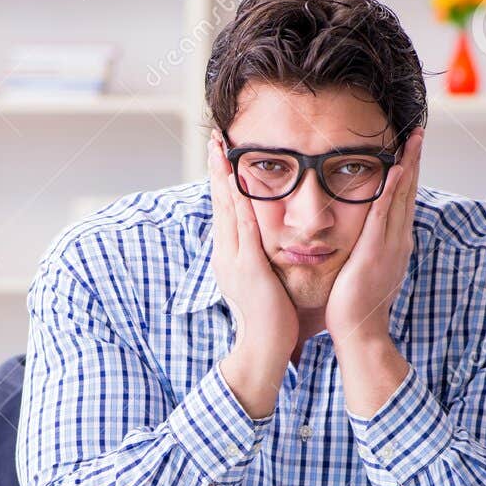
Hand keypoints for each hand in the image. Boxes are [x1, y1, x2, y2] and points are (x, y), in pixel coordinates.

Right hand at [208, 130, 292, 417]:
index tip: (222, 156)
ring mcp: (233, 259)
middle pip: (220, 203)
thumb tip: (265, 244)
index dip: (222, 181)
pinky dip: (240, 201)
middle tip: (215, 139)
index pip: (225, 211)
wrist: (263, 346)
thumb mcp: (262, 281)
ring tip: (221, 150)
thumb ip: (261, 260)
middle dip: (217, 169)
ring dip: (224, 176)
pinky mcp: (246, 265)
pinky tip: (240, 181)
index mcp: (230, 256)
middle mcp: (226, 253)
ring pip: (227, 209)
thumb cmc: (270, 317)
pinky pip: (243, 226)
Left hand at [325, 128, 422, 353]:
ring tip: (413, 139)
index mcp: (396, 243)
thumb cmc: (356, 305)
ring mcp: (390, 245)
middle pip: (409, 192)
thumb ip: (370, 249)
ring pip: (401, 197)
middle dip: (414, 160)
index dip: (409, 172)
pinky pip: (383, 215)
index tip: (410, 147)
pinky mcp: (375, 252)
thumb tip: (368, 236)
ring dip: (407, 165)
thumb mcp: (367, 269)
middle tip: (419, 131)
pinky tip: (394, 169)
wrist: (361, 332)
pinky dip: (390, 190)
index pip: (404, 200)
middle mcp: (398, 240)